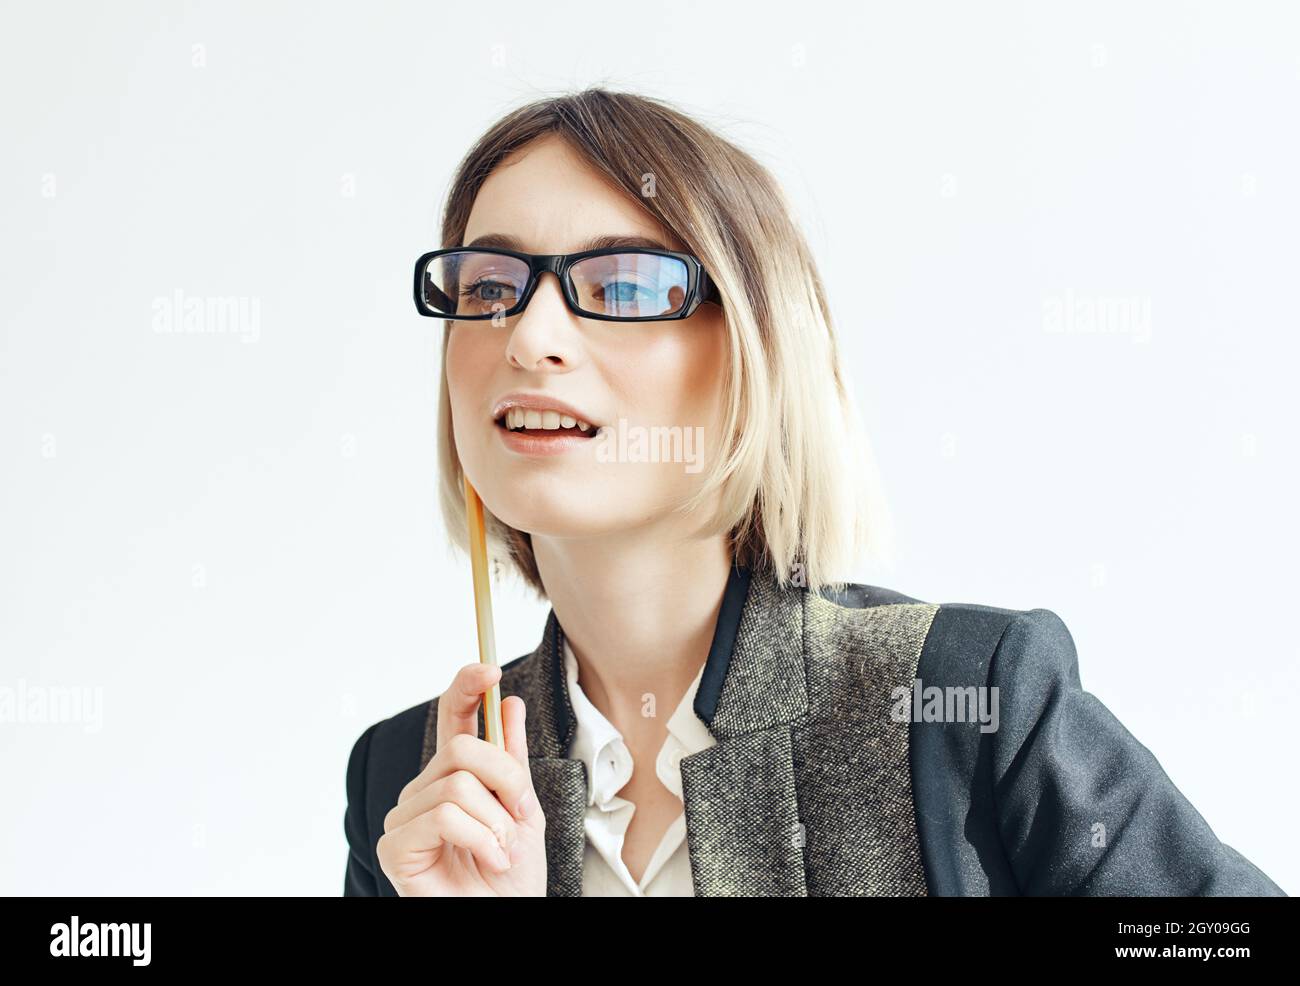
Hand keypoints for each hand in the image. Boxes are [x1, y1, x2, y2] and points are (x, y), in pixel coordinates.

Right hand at [376, 663, 545, 895]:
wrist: (506, 916)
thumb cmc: (510, 875)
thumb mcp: (523, 809)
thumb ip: (511, 760)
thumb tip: (508, 704)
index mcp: (455, 775)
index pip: (453, 718)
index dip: (466, 687)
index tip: (489, 669)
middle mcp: (424, 789)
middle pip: (464, 750)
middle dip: (506, 782)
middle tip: (518, 817)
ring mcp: (405, 817)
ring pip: (457, 786)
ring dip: (496, 823)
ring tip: (501, 850)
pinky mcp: (394, 847)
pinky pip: (443, 816)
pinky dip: (479, 839)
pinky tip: (488, 861)